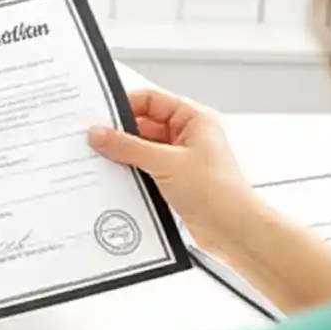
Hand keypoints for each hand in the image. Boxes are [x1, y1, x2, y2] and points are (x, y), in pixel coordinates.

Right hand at [88, 86, 256, 252]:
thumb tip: (100, 134)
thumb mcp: (165, 163)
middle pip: (145, 124)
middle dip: (122, 134)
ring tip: (106, 162)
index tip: (101, 117)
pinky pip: (146, 168)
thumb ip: (128, 147)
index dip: (126, 105)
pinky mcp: (175, 180)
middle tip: (97, 142)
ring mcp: (182, 158)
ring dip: (126, 155)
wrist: (233, 230)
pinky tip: (118, 179)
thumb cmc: (217, 192)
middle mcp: (189, 135)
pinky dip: (132, 172)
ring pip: (144, 148)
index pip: (152, 100)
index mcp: (194, 118)